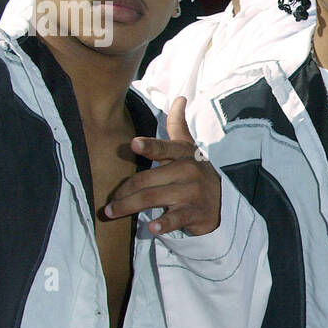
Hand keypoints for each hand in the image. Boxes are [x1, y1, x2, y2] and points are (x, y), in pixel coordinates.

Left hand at [104, 97, 221, 235]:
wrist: (220, 201)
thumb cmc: (195, 173)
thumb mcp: (188, 149)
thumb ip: (178, 126)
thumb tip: (179, 98)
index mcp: (183, 154)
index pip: (164, 149)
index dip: (150, 146)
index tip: (134, 144)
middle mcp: (188, 171)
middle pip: (148, 180)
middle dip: (124, 192)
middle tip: (108, 203)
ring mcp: (192, 193)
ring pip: (153, 198)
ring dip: (129, 207)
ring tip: (111, 212)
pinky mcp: (195, 213)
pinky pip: (174, 218)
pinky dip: (162, 224)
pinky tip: (151, 228)